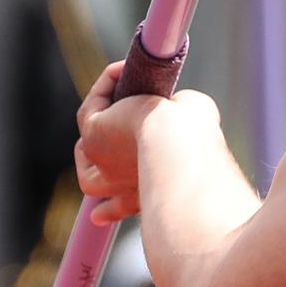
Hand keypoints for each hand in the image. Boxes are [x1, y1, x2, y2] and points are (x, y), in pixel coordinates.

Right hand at [76, 61, 219, 224]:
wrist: (184, 144)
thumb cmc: (199, 144)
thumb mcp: (195, 136)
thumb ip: (184, 124)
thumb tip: (178, 105)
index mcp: (144, 196)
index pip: (119, 207)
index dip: (110, 209)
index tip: (99, 216)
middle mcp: (118, 186)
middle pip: (92, 179)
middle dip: (89, 162)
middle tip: (99, 136)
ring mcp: (102, 163)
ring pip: (87, 141)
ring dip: (100, 111)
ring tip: (120, 83)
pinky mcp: (94, 135)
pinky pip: (91, 108)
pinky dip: (106, 85)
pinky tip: (121, 70)